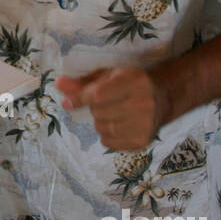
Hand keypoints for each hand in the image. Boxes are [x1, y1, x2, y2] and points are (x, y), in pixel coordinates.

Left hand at [55, 67, 169, 150]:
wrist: (162, 98)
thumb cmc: (129, 83)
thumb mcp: (109, 76)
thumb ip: (83, 82)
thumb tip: (58, 84)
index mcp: (134, 82)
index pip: (99, 95)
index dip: (80, 98)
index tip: (67, 102)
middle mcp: (143, 103)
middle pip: (99, 113)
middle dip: (95, 109)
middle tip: (106, 103)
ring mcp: (145, 124)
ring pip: (102, 129)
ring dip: (100, 122)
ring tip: (113, 113)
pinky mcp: (142, 141)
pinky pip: (108, 143)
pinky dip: (106, 135)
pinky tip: (118, 125)